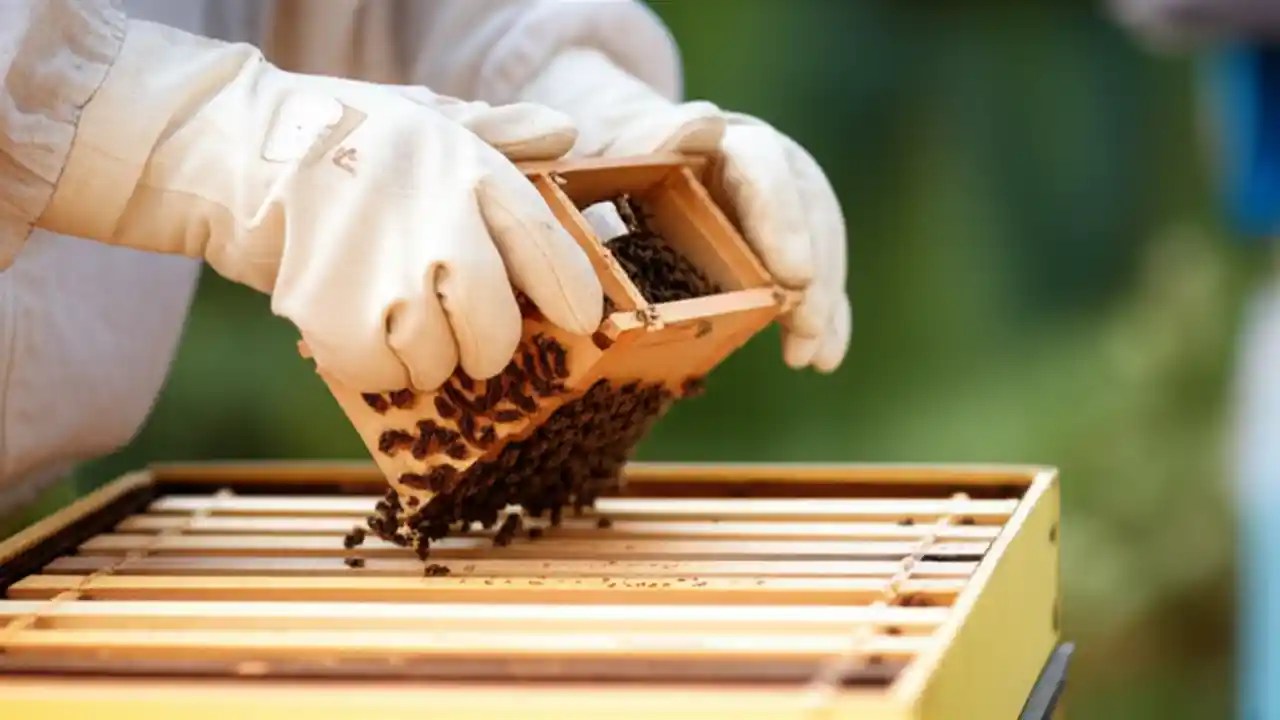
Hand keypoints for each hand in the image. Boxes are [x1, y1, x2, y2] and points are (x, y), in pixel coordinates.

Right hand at [37, 21, 602, 391]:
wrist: (242, 152)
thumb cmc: (352, 141)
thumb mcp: (431, 120)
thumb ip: (502, 132)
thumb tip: (563, 132)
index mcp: (473, 173)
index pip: (547, 249)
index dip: (571, 295)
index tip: (583, 322)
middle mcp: (440, 224)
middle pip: (495, 331)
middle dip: (485, 348)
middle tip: (465, 336)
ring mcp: (387, 275)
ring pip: (437, 364)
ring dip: (420, 358)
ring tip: (392, 317)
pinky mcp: (334, 317)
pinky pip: (380, 378)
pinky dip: (371, 368)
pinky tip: (354, 328)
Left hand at [521, 48, 850, 372]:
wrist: (611, 154)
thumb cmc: (598, 157)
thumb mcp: (596, 150)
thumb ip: (625, 145)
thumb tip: (650, 136)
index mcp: (711, 136)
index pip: (758, 164)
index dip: (777, 218)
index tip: (790, 276)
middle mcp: (754, 160)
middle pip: (800, 206)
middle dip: (809, 268)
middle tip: (803, 319)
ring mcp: (773, 198)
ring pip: (816, 239)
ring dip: (821, 297)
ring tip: (811, 353)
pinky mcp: (779, 239)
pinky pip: (813, 276)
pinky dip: (824, 317)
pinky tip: (822, 358)